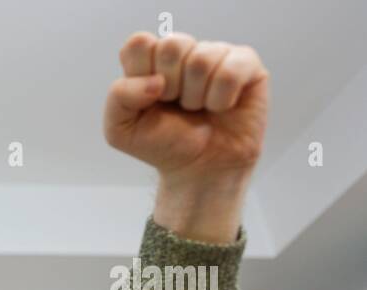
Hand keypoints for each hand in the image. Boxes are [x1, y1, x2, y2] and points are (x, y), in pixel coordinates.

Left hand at [104, 33, 268, 241]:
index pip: (139, 43)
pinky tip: (220, 107)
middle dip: (170, 88)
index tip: (149, 99)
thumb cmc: (162, 144)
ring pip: (201, 60)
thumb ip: (119, 96)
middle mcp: (183, 51)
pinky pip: (231, 71)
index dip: (142, 74)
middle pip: (172, 46)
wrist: (198, 169)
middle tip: (176, 105)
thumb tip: (156, 81)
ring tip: (197, 109)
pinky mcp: (246, 64)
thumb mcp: (120, 129)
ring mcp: (215, 54)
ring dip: (195, 98)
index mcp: (149, 60)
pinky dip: (220, 99)